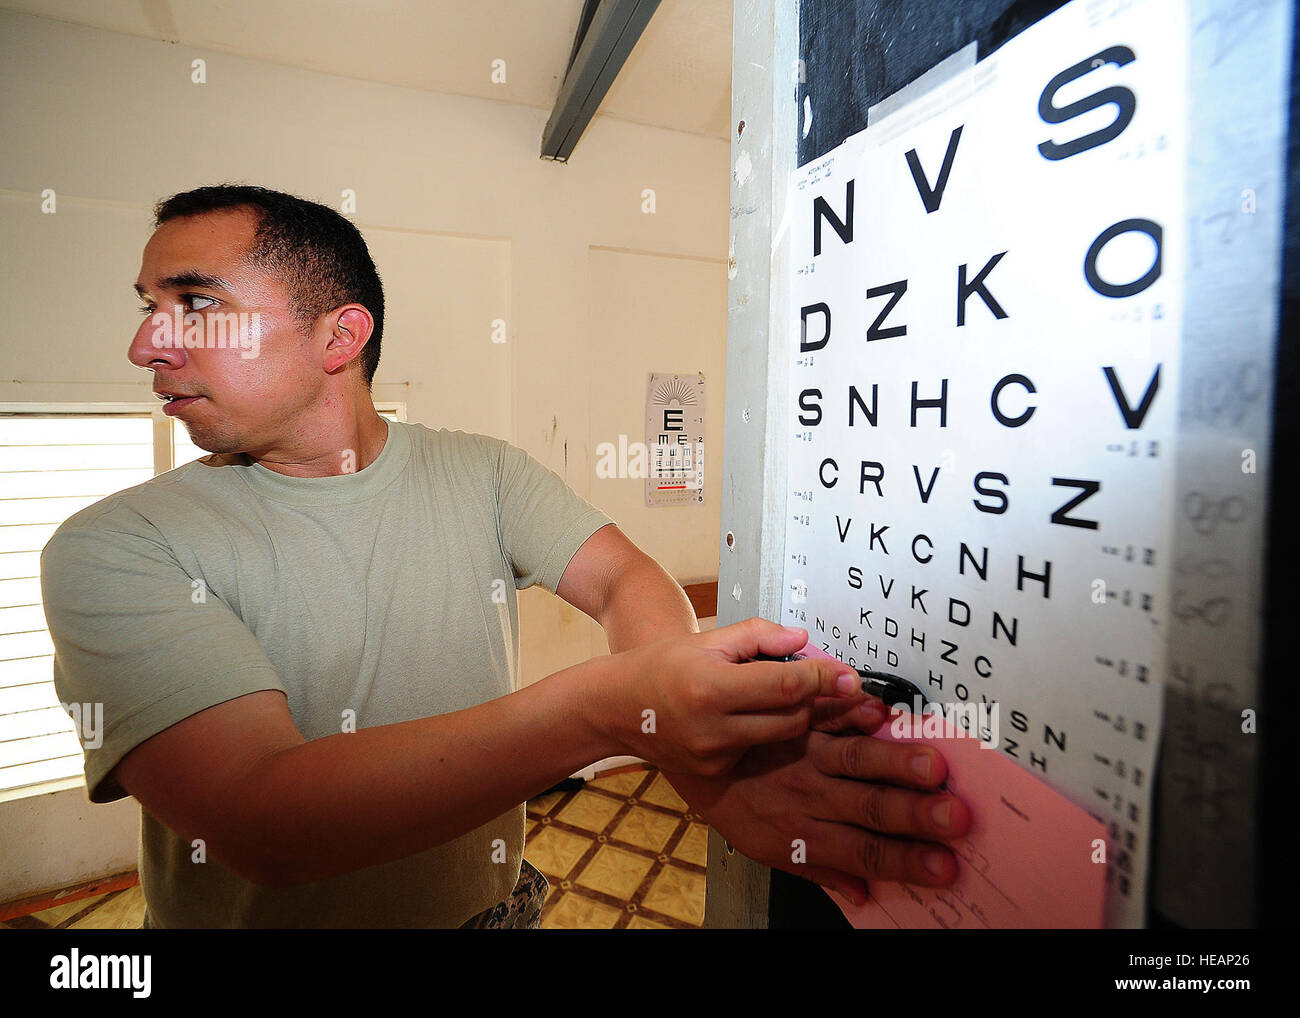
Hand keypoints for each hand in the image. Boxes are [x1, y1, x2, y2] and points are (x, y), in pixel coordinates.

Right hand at [601, 618, 862, 776]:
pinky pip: (758, 749)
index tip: (851, 677)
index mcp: (711, 687)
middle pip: (792, 718)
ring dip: (791, 715)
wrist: (615, 707)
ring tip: (776, 693)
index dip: (824, 679)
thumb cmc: (661, 665)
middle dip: (811, 698)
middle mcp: (713, 728)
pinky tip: (745, 715)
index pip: (785, 686)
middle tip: (815, 678)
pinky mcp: (715, 772)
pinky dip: (763, 730)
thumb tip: (802, 640)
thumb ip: (758, 636)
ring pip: (780, 737)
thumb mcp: (707, 638)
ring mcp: (714, 756)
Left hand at [661, 709, 970, 905]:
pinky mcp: (793, 717)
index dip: (906, 860)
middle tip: (954, 815)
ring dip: (894, 762)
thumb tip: (866, 894)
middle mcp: (808, 793)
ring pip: (853, 758)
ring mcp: (801, 753)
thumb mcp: (769, 848)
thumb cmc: (734, 804)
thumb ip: (820, 868)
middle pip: (868, 806)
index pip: (864, 851)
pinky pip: (826, 713)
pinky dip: (855, 711)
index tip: (946, 865)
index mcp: (804, 833)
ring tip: (931, 764)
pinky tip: (883, 712)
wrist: (684, 747)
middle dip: (914, 814)